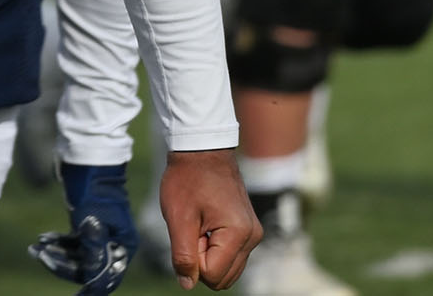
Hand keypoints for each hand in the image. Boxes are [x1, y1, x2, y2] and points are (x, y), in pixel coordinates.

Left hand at [30, 163, 137, 294]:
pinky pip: (71, 243)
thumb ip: (93, 252)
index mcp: (123, 245)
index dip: (91, 287)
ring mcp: (99, 235)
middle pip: (88, 267)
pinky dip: (57, 242)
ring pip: (76, 255)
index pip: (106, 276)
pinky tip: (42, 239)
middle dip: (63, 265)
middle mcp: (114, 243)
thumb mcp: (93, 223)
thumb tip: (93, 277)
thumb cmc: (93, 192)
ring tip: (36, 247)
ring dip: (56, 253)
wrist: (87, 161)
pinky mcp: (85, 225)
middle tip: (40, 256)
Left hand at [161, 148, 260, 290]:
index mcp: (239, 234)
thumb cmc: (188, 180)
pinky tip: (205, 223)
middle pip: (223, 278)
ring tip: (199, 224)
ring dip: (207, 254)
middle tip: (192, 228)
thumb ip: (183, 256)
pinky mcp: (249, 230)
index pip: (212, 274)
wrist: (202, 150)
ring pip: (228, 269)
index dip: (192, 258)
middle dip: (201, 260)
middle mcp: (253, 237)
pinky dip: (214, 247)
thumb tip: (187, 284)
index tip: (188, 229)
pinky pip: (231, 255)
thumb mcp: (178, 218)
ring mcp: (253, 234)